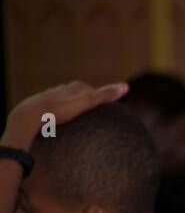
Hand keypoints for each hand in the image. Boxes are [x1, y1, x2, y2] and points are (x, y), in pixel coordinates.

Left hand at [3, 81, 128, 149]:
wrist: (30, 116)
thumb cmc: (59, 109)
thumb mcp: (86, 102)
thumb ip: (105, 95)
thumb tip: (126, 86)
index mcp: (73, 87)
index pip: (90, 90)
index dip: (99, 97)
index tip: (107, 107)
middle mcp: (60, 90)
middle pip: (77, 95)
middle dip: (84, 102)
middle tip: (94, 113)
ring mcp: (49, 99)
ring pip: (64, 103)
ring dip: (71, 109)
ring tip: (78, 120)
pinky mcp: (39, 110)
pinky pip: (53, 113)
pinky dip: (60, 117)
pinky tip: (61, 126)